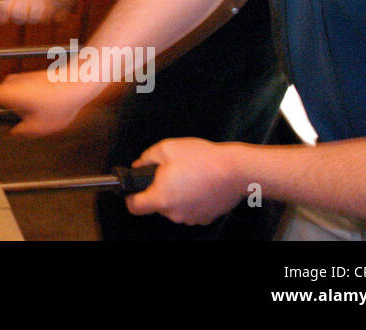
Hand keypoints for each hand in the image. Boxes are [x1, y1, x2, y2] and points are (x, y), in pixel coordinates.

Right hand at [0, 69, 91, 136]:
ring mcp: (22, 77)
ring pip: (13, 95)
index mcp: (6, 93)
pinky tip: (46, 109)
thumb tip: (13, 132)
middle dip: (6, 112)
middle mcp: (11, 82)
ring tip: (37, 118)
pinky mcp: (33, 77)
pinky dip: (30, 101)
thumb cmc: (58, 104)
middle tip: (17, 124)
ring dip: (20, 107)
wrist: (77, 84)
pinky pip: (24, 91)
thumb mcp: (37, 128)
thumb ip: (19, 132)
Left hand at [125, 138, 245, 225]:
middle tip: (170, 172)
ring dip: (177, 194)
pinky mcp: (206, 217)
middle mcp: (175, 213)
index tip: (132, 191)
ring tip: (188, 175)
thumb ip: (147, 158)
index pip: (135, 208)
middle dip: (159, 189)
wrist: (235, 170)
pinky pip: (191, 208)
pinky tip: (199, 183)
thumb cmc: (202, 159)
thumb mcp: (166, 148)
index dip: (130, 198)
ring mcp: (192, 217)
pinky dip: (192, 198)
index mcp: (161, 199)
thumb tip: (139, 164)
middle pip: (157, 204)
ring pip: (175, 206)